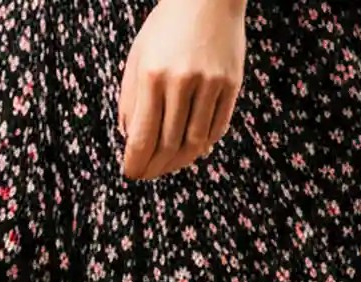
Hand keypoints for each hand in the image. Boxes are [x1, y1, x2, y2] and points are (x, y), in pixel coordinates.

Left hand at [118, 0, 246, 180]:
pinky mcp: (232, 83)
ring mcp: (210, 83)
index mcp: (152, 75)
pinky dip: (204, 144)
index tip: (131, 174)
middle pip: (168, 144)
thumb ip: (129, 98)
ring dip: (180, 161)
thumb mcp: (138, 57)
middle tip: (147, 175)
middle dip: (155, 167)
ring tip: (168, 167)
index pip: (142, 136)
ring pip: (194, 141)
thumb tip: (128, 138)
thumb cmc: (166, 28)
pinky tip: (193, 150)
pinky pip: (217, 126)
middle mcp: (181, 81)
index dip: (136, 162)